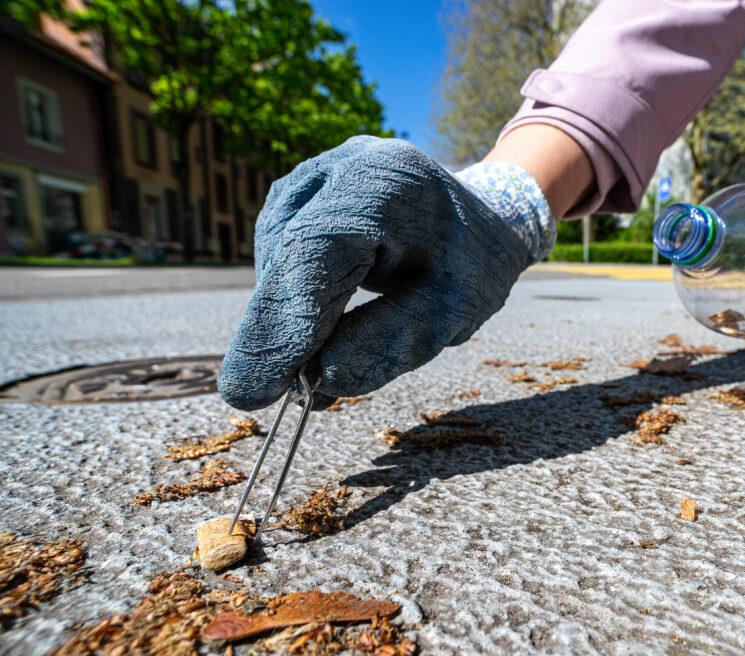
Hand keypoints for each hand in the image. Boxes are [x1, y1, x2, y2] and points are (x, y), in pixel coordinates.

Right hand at [218, 136, 550, 409]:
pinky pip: (280, 252)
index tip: (254, 391)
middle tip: (275, 394)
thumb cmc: (471, 266)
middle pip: (285, 253)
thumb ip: (389, 343)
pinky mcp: (301, 192)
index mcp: (389, 183)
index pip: (313, 252)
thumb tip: (320, 376)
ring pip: (276, 257)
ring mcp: (318, 172)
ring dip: (290, 313)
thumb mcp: (451, 313)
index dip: (280, 323)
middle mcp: (345, 163)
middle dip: (276, 330)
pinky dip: (292, 294)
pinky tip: (324, 320)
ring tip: (327, 354)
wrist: (481, 215)